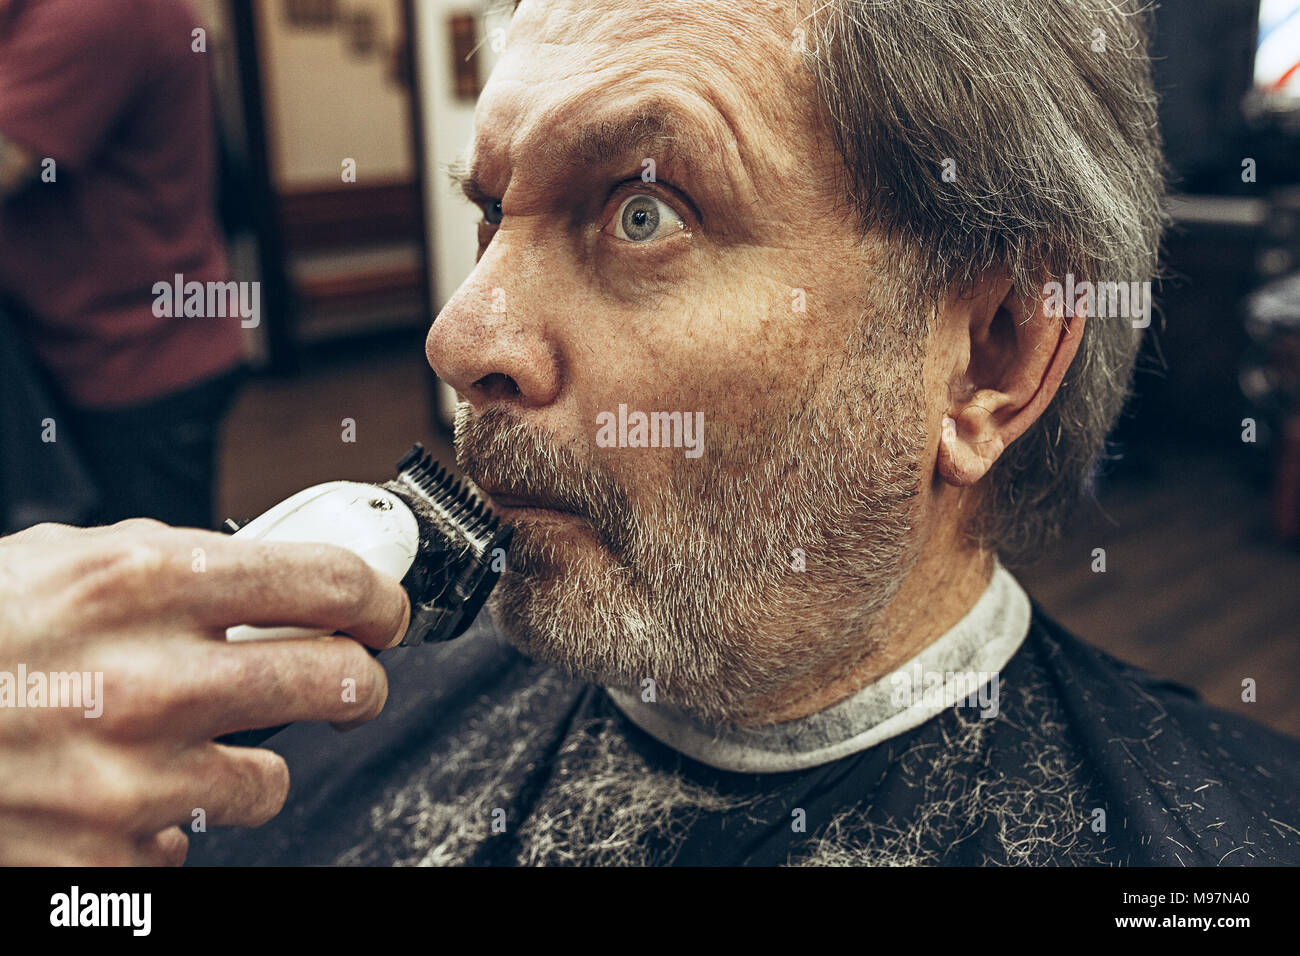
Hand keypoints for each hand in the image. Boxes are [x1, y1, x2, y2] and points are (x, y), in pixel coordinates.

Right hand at [0, 519, 409, 864]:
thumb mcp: (63, 562)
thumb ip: (172, 561)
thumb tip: (270, 569)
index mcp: (144, 584)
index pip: (328, 582)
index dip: (378, 598)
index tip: (385, 610)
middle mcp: (148, 681)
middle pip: (339, 682)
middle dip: (357, 680)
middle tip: (346, 679)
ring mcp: (130, 780)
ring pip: (270, 779)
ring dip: (243, 762)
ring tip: (180, 742)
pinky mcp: (105, 859)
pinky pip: (184, 843)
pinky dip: (161, 822)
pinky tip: (111, 792)